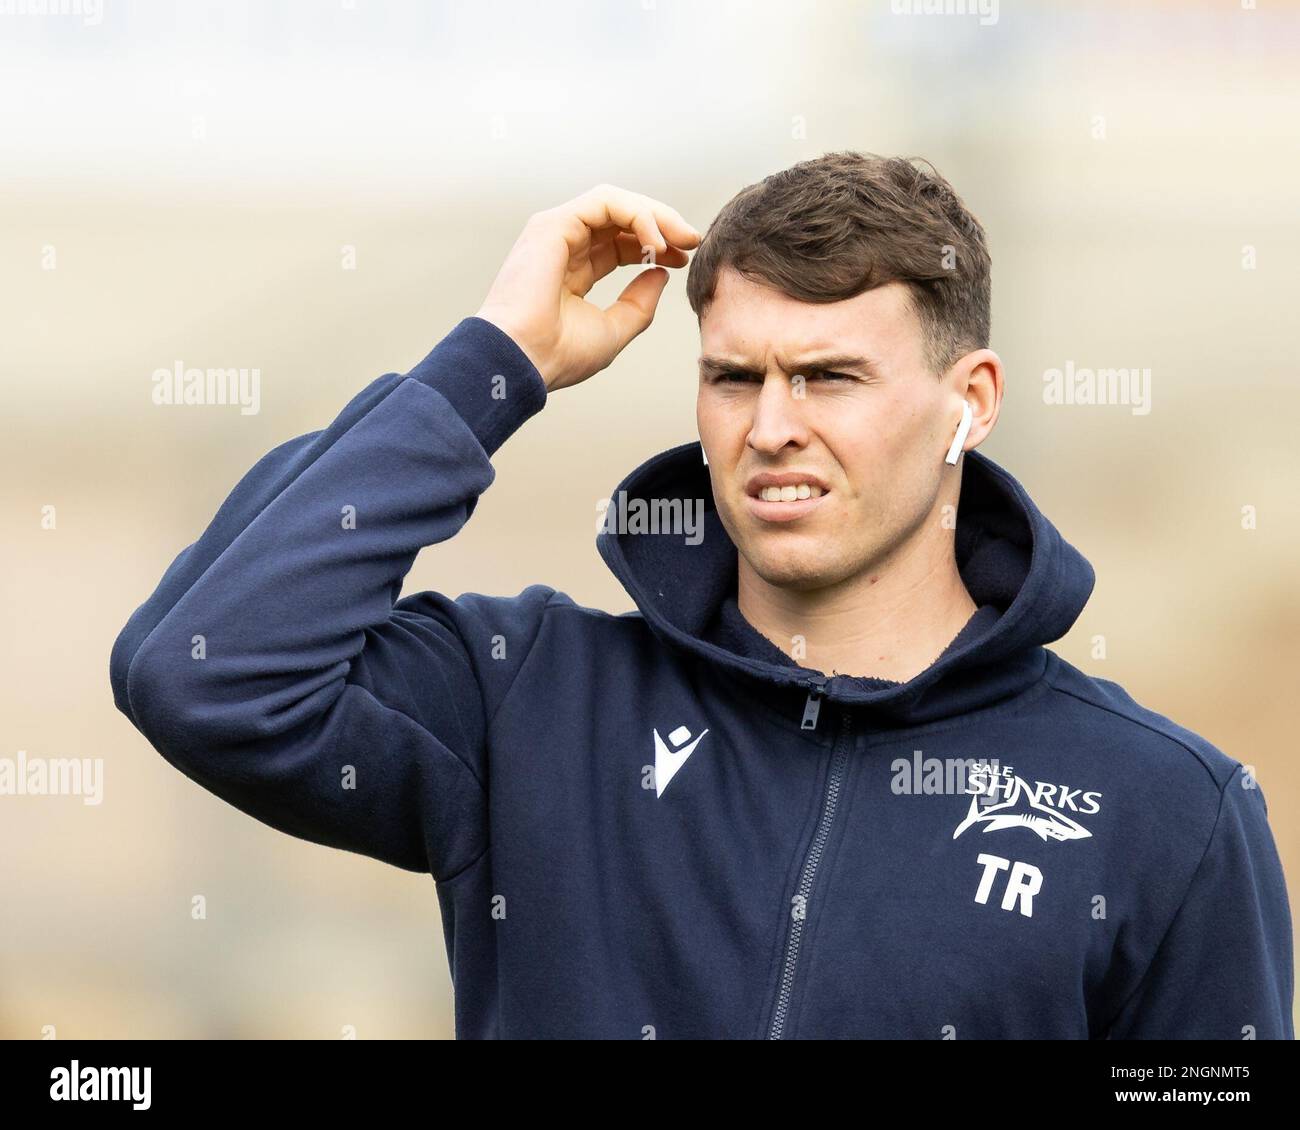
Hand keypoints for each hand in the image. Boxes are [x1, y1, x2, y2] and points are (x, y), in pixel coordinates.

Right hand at [474, 184, 699, 391]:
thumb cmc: (555, 355)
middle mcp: (564, 245)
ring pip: (616, 203)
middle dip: (662, 225)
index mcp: (574, 270)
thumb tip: (659, 273)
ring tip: (680, 238)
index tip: (683, 259)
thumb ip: (638, 303)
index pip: (621, 243)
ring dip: (654, 216)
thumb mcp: (613, 330)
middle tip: (691, 240)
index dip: (656, 245)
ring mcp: (557, 231)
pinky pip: (605, 202)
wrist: (521, 361)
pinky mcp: (553, 223)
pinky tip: (655, 242)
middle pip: (621, 218)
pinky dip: (636, 215)